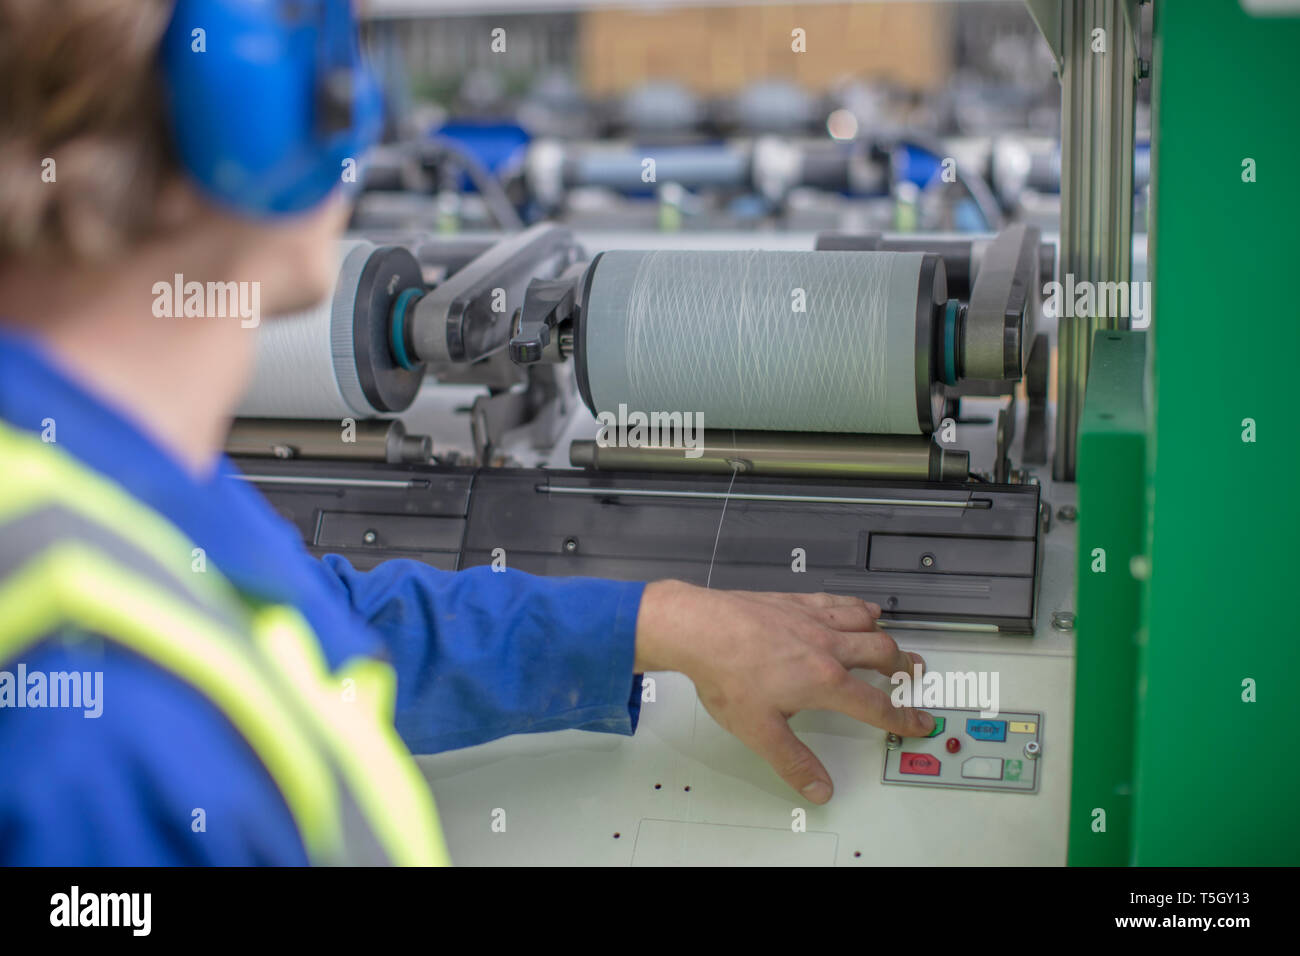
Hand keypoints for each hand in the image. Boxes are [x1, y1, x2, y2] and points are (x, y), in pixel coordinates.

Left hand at [634, 580, 933, 804]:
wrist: (699, 629)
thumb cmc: (726, 675)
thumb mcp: (760, 731)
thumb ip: (794, 762)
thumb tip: (818, 788)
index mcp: (824, 682)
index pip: (876, 705)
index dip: (902, 717)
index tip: (919, 721)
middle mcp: (826, 647)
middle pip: (880, 653)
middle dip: (902, 667)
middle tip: (913, 674)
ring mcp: (811, 620)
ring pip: (863, 622)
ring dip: (882, 633)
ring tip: (891, 640)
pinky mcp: (794, 603)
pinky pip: (836, 602)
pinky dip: (855, 606)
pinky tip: (857, 607)